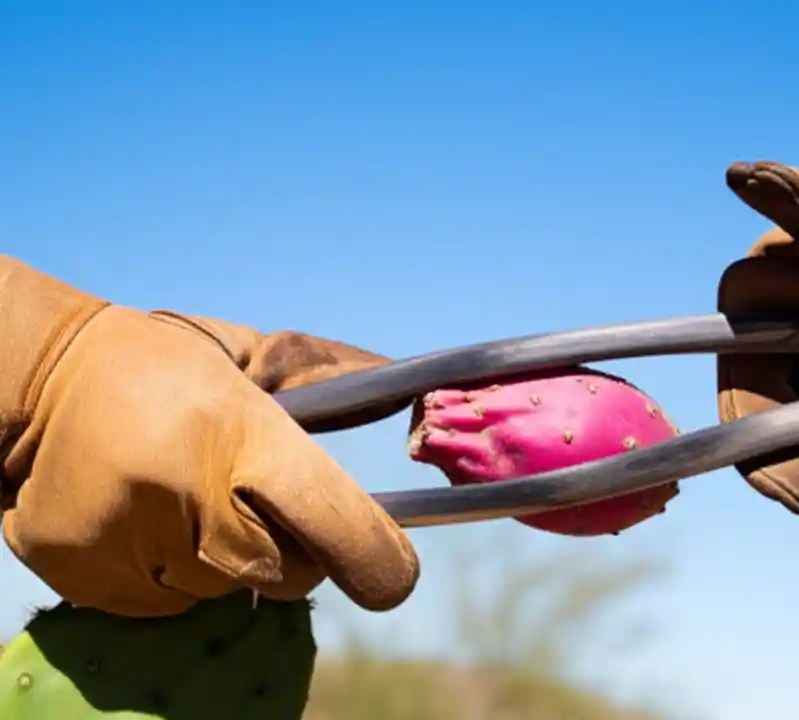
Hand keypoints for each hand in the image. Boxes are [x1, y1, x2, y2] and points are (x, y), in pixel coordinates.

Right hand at [0, 256, 419, 616]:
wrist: (39, 380)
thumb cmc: (170, 368)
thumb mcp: (252, 356)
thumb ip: (335, 379)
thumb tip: (422, 398)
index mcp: (236, 429)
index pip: (326, 514)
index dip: (371, 552)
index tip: (394, 573)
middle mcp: (183, 489)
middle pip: (287, 573)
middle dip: (297, 551)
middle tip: (261, 500)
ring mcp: (127, 539)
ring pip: (226, 592)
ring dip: (229, 559)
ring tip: (191, 496)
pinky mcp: (82, 574)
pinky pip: (167, 606)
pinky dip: (175, 575)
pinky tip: (151, 520)